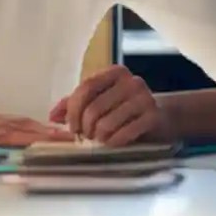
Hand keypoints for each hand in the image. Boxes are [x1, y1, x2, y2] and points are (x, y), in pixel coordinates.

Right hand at [0, 106, 76, 146]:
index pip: (18, 124)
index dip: (42, 129)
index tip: (63, 134)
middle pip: (20, 124)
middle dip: (47, 131)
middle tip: (72, 137)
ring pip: (10, 129)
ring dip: (35, 134)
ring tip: (57, 139)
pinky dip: (6, 140)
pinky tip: (20, 143)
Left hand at [49, 65, 175, 146]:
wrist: (164, 117)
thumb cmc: (125, 108)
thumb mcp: (101, 100)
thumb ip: (74, 104)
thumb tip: (51, 117)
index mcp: (114, 73)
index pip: (85, 88)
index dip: (73, 110)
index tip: (71, 127)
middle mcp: (130, 82)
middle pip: (94, 108)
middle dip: (85, 127)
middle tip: (87, 136)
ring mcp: (144, 98)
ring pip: (107, 122)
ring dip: (99, 137)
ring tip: (101, 139)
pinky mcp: (153, 117)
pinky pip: (124, 133)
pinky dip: (114, 142)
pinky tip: (113, 143)